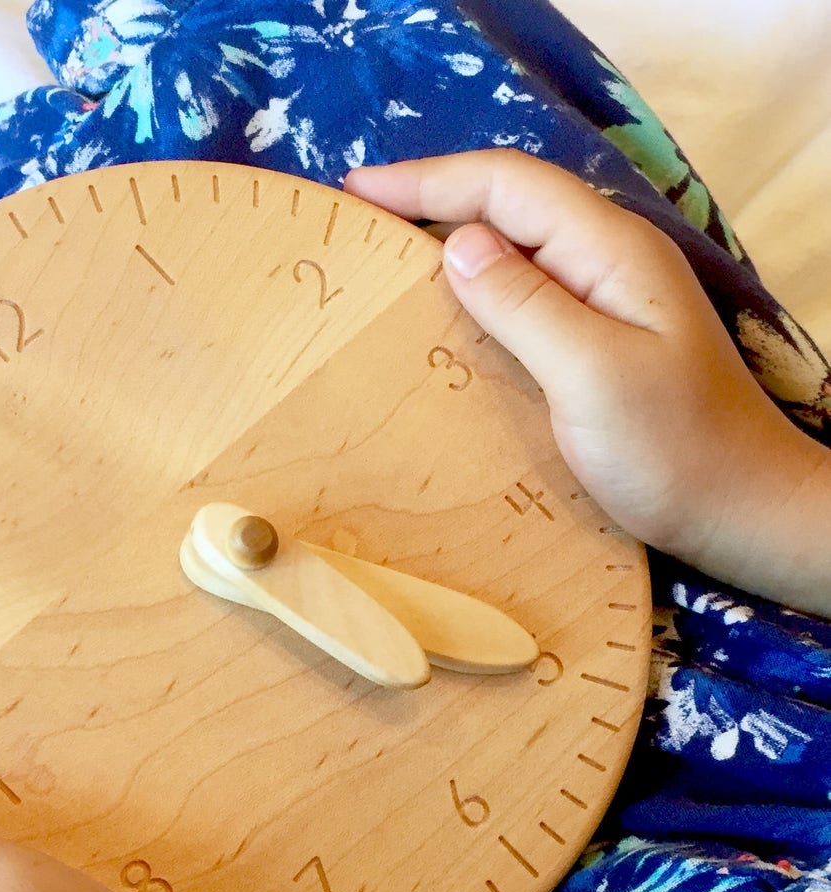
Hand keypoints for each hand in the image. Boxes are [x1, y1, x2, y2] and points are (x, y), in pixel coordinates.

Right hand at [345, 150, 830, 617]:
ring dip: (445, 246)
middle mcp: (604, 261)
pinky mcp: (591, 340)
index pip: (507, 186)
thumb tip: (456, 245)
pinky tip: (438, 317)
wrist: (736, 510)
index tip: (358, 192)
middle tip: (359, 222)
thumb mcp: (592, 374)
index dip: (428, 179)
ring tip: (383, 262)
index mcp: (608, 251)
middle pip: (507, 206)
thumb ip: (525, 304)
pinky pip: (519, 297)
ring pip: (510, 251)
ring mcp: (600, 300)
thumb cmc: (673, 449)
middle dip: (430, 201)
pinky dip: (469, 294)